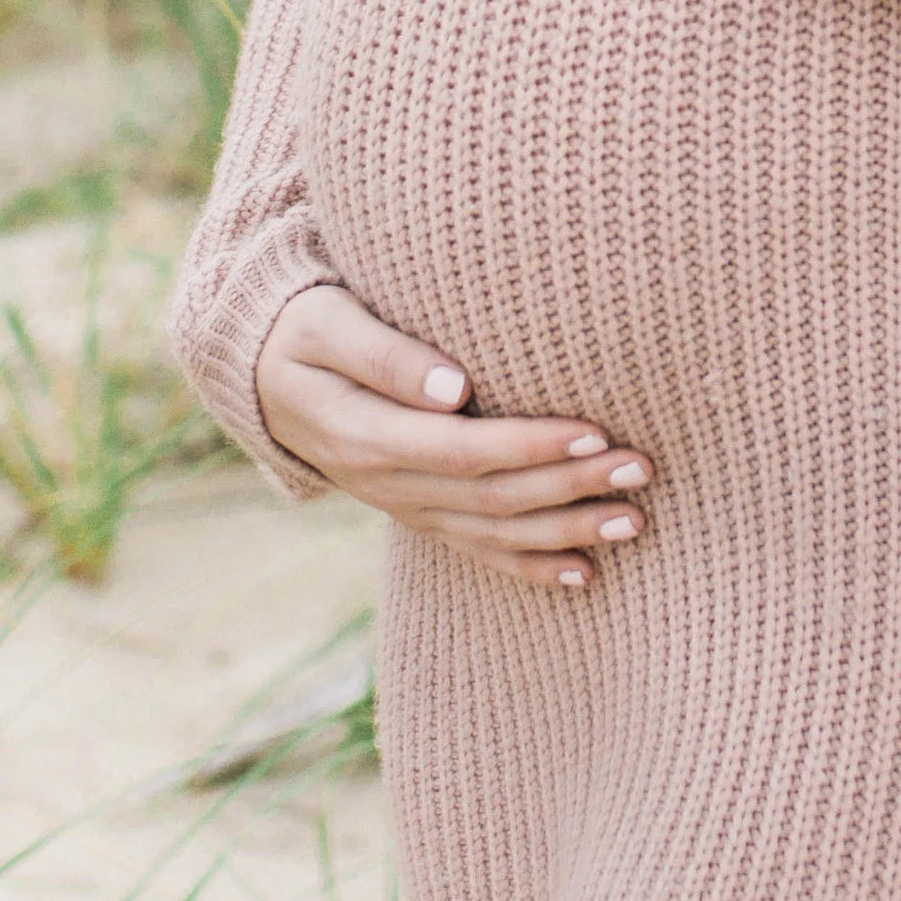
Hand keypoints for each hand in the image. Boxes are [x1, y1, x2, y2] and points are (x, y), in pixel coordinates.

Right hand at [252, 283, 652, 587]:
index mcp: (365, 436)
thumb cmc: (303, 329)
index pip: (464, 450)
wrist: (260, 376)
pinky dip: (529, 567)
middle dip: (570, 487)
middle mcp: (385, 484)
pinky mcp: (417, 512)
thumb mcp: (328, 326)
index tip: (595, 430)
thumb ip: (387, 355)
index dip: (532, 445)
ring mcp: (402, 506)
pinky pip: (476, 551)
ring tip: (634, 520)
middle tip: (641, 467)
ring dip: (566, 531)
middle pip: (492, 497)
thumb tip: (456, 386)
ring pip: (492, 533)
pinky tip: (583, 574)